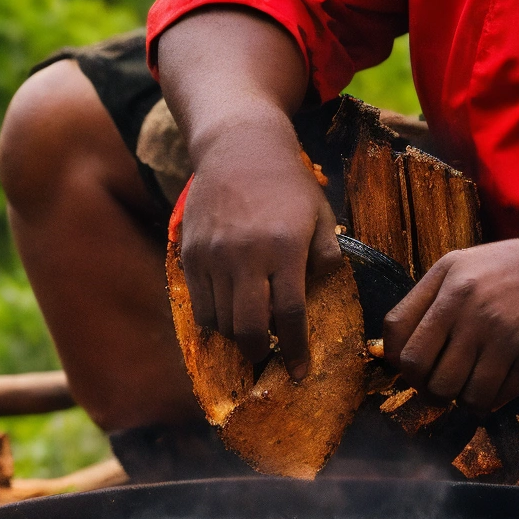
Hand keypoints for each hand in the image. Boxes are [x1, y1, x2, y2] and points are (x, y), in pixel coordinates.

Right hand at [179, 110, 342, 378]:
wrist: (238, 146)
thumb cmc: (287, 183)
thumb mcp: (320, 214)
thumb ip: (327, 257)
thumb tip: (325, 295)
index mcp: (285, 248)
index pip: (291, 315)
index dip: (296, 350)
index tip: (299, 371)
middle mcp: (246, 256)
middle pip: (249, 327)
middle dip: (260, 353)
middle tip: (268, 358)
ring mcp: (213, 255)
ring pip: (220, 321)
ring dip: (236, 337)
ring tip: (249, 335)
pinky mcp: (191, 253)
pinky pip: (199, 304)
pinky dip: (213, 320)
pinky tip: (227, 317)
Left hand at [385, 233, 518, 409]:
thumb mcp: (473, 267)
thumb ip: (436, 301)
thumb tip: (399, 355)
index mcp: (447, 275)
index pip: (395, 330)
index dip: (398, 359)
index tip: (416, 368)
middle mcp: (465, 300)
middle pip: (417, 369)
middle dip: (426, 387)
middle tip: (445, 388)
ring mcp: (496, 327)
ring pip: (453, 391)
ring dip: (461, 398)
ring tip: (478, 385)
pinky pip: (490, 397)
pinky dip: (491, 401)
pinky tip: (504, 383)